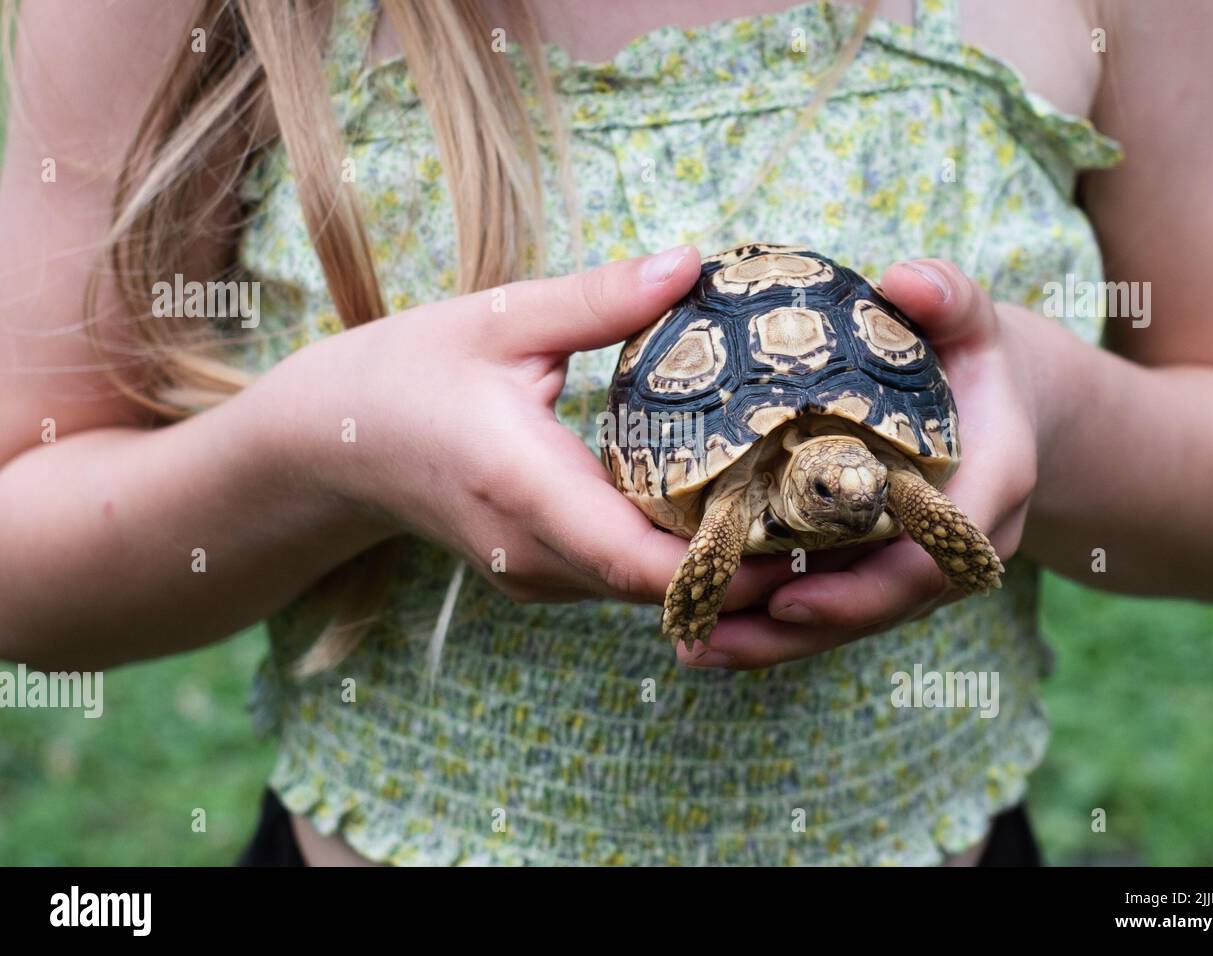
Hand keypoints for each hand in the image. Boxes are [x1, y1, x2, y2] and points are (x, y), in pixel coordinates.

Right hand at [271, 247, 791, 608]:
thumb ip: (599, 298)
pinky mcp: (538, 574)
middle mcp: (531, 549)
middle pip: (659, 586)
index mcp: (520, 484)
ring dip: (718, 564)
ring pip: (645, 591)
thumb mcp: (498, 319)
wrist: (324, 448)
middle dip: (747, 563)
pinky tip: (726, 509)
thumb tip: (694, 264)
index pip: (637, 557)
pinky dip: (677, 558)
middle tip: (832, 513)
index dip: (725, 559)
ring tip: (797, 510)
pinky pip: (623, 580)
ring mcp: (533, 573)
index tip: (804, 529)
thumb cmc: (402, 375)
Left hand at [681, 259, 1041, 668]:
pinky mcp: (889, 571)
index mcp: (986, 491)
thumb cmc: (976, 359)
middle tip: (704, 638)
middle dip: (794, 635)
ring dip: (772, 643)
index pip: (928, 560)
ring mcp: (924, 566)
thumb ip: (950, 298)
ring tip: (689, 644)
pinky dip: (777, 625)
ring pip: (852, 620)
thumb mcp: (972, 321)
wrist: (1006, 402)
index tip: (785, 599)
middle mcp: (959, 545)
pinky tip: (709, 627)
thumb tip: (905, 278)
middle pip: (877, 609)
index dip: (861, 590)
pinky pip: (838, 607)